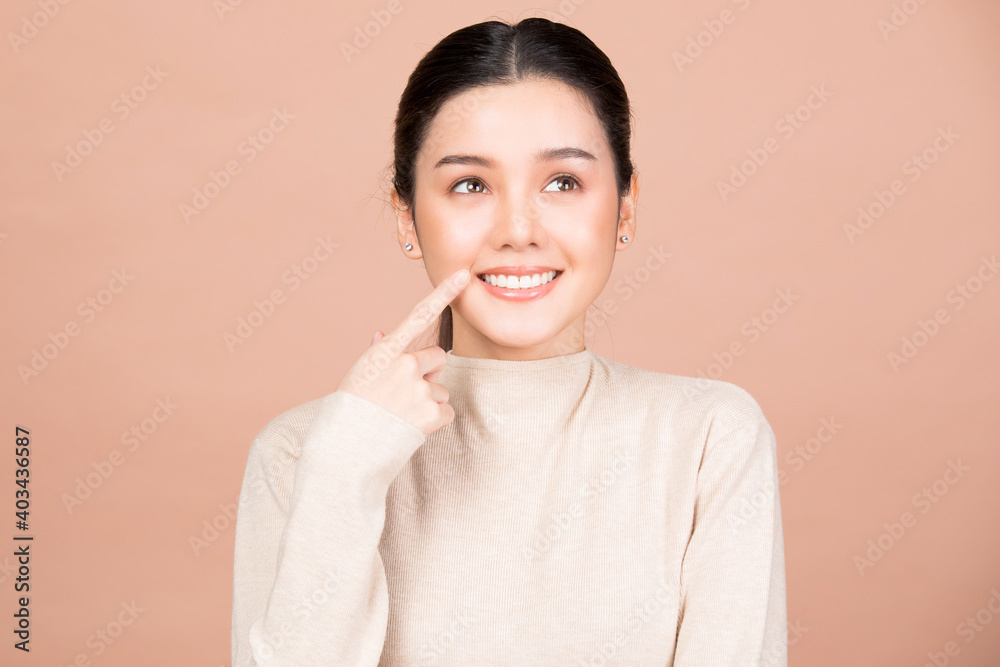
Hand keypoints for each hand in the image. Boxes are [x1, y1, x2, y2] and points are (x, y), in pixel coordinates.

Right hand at [336, 268, 470, 435]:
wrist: (346, 450)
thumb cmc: (349, 412)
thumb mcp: (359, 376)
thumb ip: (378, 355)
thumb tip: (381, 334)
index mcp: (385, 352)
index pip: (419, 315)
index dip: (444, 293)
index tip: (462, 275)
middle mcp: (405, 365)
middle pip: (437, 359)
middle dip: (428, 373)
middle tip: (402, 395)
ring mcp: (419, 389)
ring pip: (440, 388)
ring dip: (427, 401)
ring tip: (401, 415)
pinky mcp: (432, 412)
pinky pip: (446, 410)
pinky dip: (434, 421)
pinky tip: (412, 427)